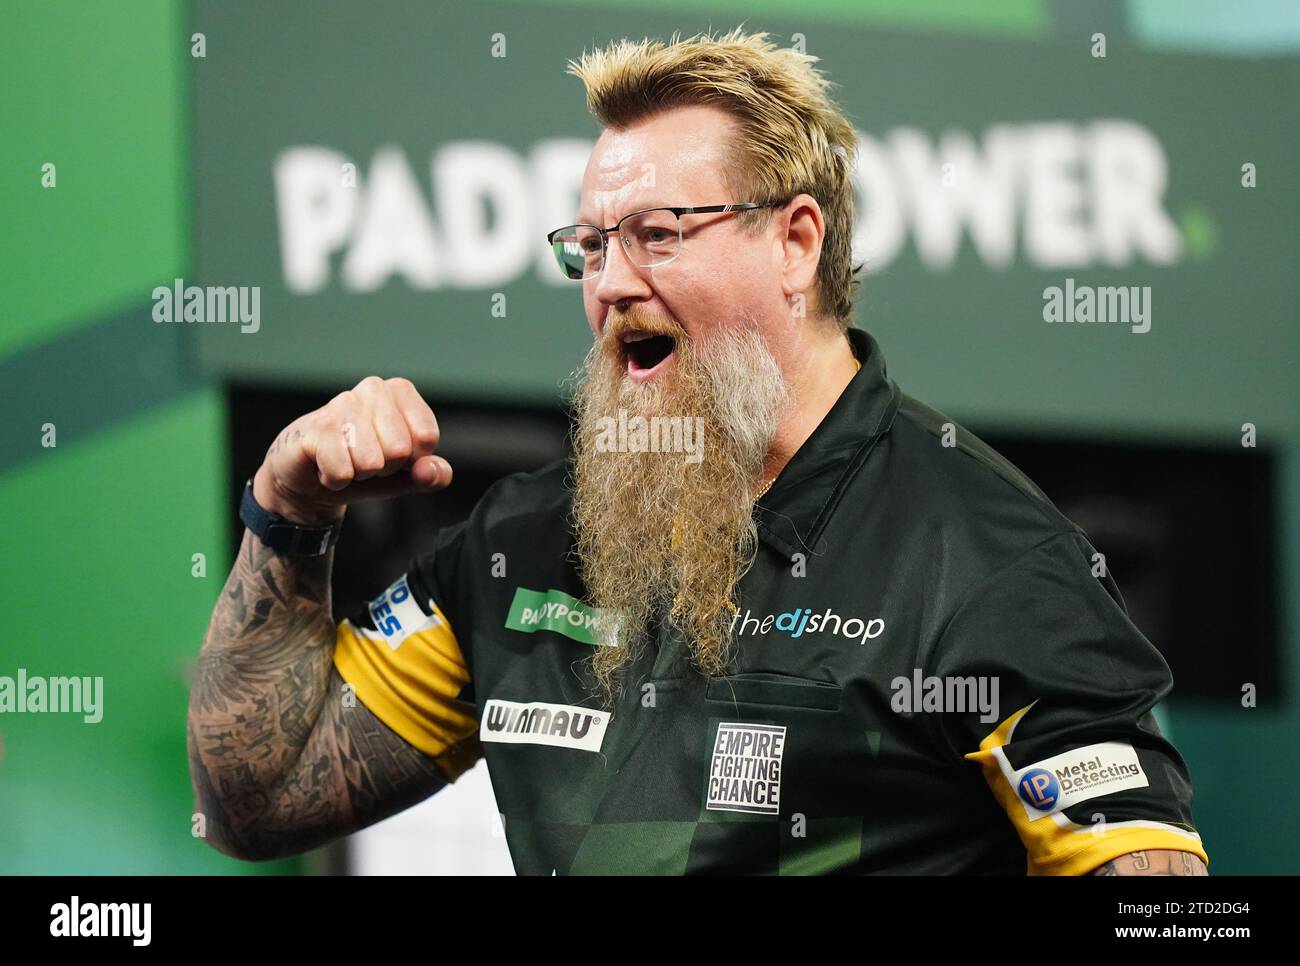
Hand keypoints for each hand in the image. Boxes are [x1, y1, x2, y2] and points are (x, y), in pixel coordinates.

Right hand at [252, 376, 450, 525]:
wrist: (310, 480)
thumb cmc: (362, 468)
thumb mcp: (406, 476)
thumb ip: (432, 474)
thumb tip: (433, 471)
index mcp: (400, 392)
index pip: (426, 437)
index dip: (412, 459)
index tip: (392, 455)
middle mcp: (373, 389)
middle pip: (400, 450)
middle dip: (385, 468)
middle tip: (365, 459)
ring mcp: (342, 404)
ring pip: (372, 462)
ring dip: (359, 474)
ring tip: (346, 461)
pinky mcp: (316, 427)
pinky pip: (343, 472)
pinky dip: (336, 480)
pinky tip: (326, 466)